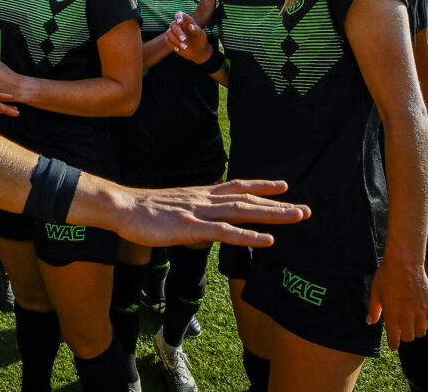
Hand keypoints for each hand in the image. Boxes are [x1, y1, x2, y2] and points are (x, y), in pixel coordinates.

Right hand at [114, 179, 310, 248]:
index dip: (261, 187)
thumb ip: (192, 213)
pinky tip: (267, 241)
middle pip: (247, 199)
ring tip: (296, 217)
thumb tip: (205, 224)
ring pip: (242, 212)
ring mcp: (199, 212)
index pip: (236, 187)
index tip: (283, 187)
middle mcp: (205, 199)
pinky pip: (225, 232)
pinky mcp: (192, 227)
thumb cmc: (144, 211)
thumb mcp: (174, 208)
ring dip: (272, 215)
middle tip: (305, 209)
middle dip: (277, 204)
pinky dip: (249, 237)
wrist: (123, 207)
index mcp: (200, 195)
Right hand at [163, 11, 212, 63]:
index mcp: (186, 20)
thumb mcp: (200, 35)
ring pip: (168, 33)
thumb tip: (191, 26)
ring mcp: (173, 32)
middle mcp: (178, 25)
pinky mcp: (170, 40)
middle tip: (185, 40)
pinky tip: (179, 49)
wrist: (198, 50)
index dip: (178, 17)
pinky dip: (172, 45)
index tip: (180, 22)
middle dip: (178, 32)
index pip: (179, 14)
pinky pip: (167, 41)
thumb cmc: (200, 40)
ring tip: (185, 47)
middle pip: (172, 25)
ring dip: (175, 40)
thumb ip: (196, 30)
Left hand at [368, 255, 427, 349]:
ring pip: (421, 333)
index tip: (393, 344)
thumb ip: (374, 309)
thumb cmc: (387, 276)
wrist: (404, 263)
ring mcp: (420, 312)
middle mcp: (407, 316)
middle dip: (403, 336)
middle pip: (408, 338)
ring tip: (411, 323)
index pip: (394, 339)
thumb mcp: (375, 292)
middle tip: (400, 329)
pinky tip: (423, 320)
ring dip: (415, 330)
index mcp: (392, 314)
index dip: (393, 344)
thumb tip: (370, 322)